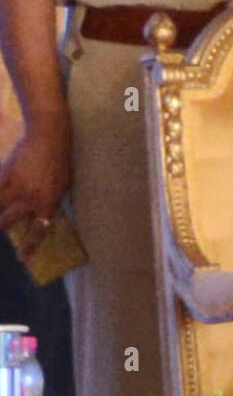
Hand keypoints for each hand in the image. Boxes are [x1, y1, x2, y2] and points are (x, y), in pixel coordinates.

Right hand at [0, 117, 71, 256]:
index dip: (29, 247)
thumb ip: (52, 201)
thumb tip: (44, 215)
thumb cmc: (61, 160)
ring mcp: (16, 186)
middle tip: (0, 227)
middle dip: (1, 227)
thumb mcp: (63, 186)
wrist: (50, 136)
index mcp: (48, 203)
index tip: (22, 258)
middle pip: (8, 220)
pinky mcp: (6, 173)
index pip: (38, 230)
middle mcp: (30, 198)